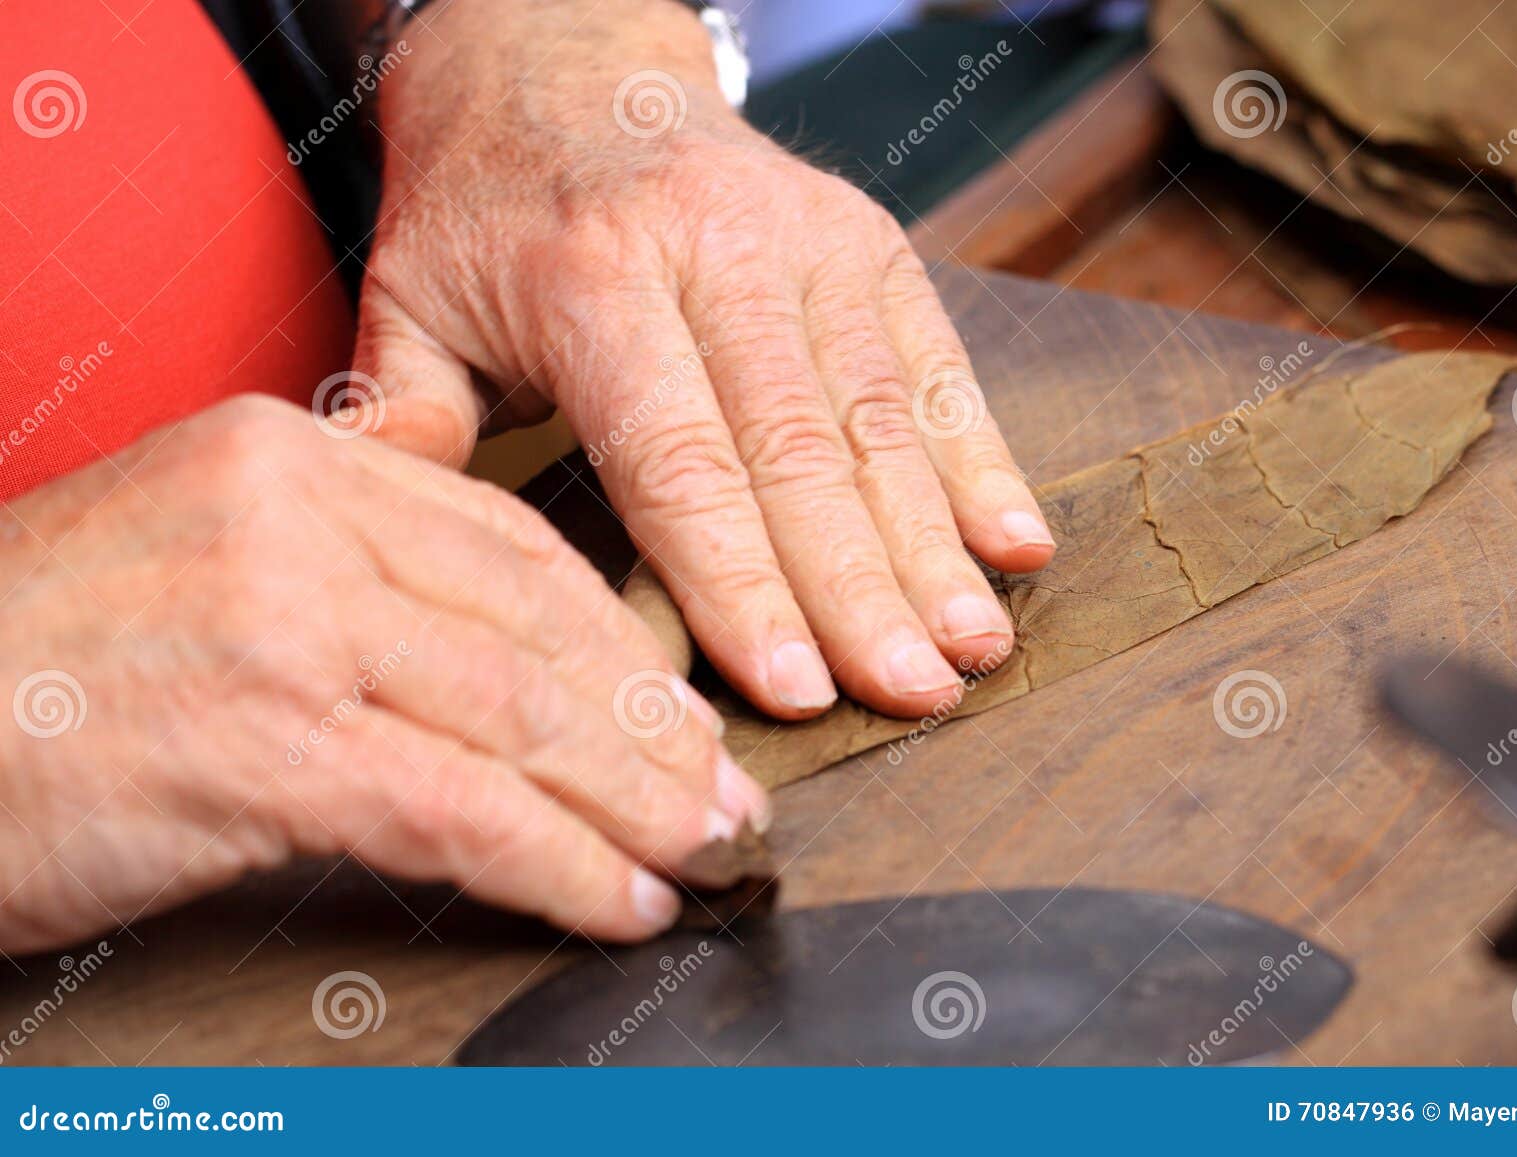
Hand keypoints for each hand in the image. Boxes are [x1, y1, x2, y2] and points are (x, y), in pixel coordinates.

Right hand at [0, 396, 767, 953]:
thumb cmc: (24, 668)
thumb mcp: (195, 572)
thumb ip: (341, 587)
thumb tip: (496, 675)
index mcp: (288, 458)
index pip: (509, 544)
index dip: (617, 640)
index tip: (678, 707)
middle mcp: (292, 516)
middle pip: (538, 623)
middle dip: (652, 724)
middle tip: (724, 793)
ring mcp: (275, 619)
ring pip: (519, 715)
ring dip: (634, 799)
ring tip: (701, 852)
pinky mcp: (254, 738)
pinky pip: (459, 807)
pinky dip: (560, 863)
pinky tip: (616, 899)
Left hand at [355, 0, 1055, 720]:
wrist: (566, 60)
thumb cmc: (487, 206)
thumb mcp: (410, 296)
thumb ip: (408, 420)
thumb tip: (400, 555)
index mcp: (595, 277)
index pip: (680, 460)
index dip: (743, 583)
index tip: (792, 691)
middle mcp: (717, 247)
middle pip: (799, 450)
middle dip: (862, 589)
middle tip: (910, 698)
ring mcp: (809, 237)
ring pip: (879, 415)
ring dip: (934, 543)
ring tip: (971, 652)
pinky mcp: (869, 238)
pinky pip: (933, 362)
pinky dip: (981, 457)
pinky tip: (1016, 544)